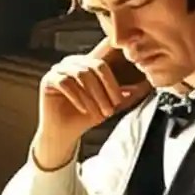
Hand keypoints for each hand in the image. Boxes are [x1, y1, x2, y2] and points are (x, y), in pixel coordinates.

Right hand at [35, 38, 150, 168]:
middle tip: (111, 110)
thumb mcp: (109, 104)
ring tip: (99, 112)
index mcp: (88, 63)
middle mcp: (73, 62)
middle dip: (106, 91)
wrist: (65, 132)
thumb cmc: (87, 116)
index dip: (113, 80)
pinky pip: (66, 82)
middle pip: (95, 67)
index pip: (105, 62)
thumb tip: (146, 86)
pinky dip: (78, 97)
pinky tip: (84, 110)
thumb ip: (124, 94)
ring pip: (81, 74)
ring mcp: (59, 68)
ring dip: (94, 96)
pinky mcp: (49, 79)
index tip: (120, 99)